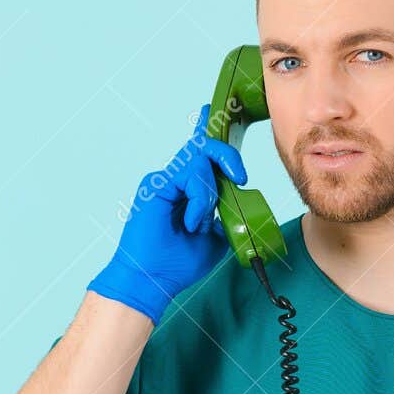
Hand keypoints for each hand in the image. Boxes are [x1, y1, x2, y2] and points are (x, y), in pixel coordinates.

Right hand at [87, 104, 247, 325]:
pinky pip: (190, 176)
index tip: (213, 113)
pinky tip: (190, 222)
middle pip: (202, 148)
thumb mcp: (214, 239)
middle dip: (227, 155)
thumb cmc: (177, 264)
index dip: (206, 132)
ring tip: (198, 222)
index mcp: (186, 191)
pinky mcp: (156, 184)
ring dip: (209, 193)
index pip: (199, 155)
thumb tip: (238, 203)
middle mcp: (174, 181)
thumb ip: (224, 216)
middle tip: (240, 177)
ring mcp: (163, 181)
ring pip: (199, 162)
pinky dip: (198, 200)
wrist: (152, 280)